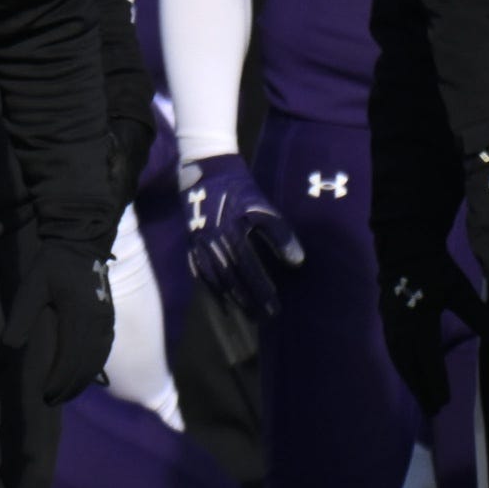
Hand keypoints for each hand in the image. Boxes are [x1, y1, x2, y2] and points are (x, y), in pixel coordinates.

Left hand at [3, 255, 114, 407]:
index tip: (43, 395)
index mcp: (78, 318)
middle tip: (51, 401)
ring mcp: (106, 321)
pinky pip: (103, 350)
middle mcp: (97, 324)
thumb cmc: (51, 265)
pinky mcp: (108, 318)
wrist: (80, 243)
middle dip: (69, 387)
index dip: (58, 381)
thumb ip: (21, 317)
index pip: (70, 360)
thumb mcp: (31, 288)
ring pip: (97, 360)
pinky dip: (94, 367)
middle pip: (86, 366)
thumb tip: (9, 346)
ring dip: (82, 380)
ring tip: (65, 394)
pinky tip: (84, 375)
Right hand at [181, 155, 297, 319]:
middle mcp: (212, 243)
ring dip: (229, 298)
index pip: (249, 270)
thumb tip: (297, 261)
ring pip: (214, 278)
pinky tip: (219, 298)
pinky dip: (209, 287)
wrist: (206, 169)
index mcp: (232, 234)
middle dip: (247, 300)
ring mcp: (198, 244)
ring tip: (242, 313)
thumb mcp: (262, 206)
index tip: (275, 308)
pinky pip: (198, 270)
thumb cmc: (239, 187)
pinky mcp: (191, 242)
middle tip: (262, 318)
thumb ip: (280, 234)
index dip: (262, 290)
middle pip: (231, 279)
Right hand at [376, 229, 485, 418]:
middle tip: (433, 410)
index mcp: (419, 324)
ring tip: (421, 396)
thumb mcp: (461, 290)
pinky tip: (409, 370)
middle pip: (410, 367)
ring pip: (399, 360)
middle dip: (421, 389)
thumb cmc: (436, 268)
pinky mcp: (387, 318)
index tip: (445, 403)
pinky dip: (402, 365)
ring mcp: (391, 324)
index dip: (436, 383)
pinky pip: (393, 349)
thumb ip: (478, 315)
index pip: (428, 361)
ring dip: (410, 379)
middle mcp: (401, 328)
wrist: (406, 246)